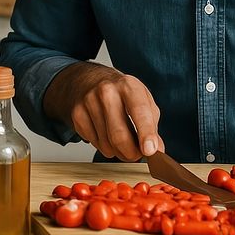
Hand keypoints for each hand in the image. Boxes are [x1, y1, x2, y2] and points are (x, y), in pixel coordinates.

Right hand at [46, 62, 163, 161]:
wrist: (88, 80)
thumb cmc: (120, 92)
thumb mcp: (142, 99)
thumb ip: (152, 124)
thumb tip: (157, 149)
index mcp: (129, 85)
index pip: (139, 111)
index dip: (146, 133)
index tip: (149, 150)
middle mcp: (107, 91)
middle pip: (119, 135)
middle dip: (131, 153)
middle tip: (137, 154)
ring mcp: (89, 102)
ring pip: (107, 145)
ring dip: (117, 151)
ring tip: (120, 139)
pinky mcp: (77, 114)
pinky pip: (94, 144)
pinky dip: (103, 146)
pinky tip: (104, 133)